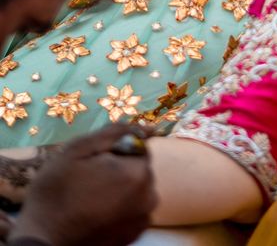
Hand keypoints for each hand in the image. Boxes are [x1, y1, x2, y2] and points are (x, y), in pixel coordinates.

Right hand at [11, 125, 155, 245]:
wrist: (41, 240)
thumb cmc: (56, 192)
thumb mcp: (78, 150)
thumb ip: (114, 133)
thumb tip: (146, 128)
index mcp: (138, 173)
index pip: (137, 146)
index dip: (113, 151)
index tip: (91, 164)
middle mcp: (149, 197)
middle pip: (138, 168)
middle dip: (118, 169)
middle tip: (88, 181)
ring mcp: (142, 220)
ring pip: (136, 189)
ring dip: (119, 188)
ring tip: (90, 198)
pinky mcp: (133, 236)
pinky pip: (132, 209)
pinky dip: (119, 207)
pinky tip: (96, 212)